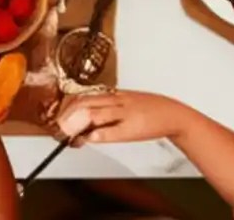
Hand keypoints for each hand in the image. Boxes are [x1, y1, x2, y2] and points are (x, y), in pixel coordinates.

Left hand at [56, 90, 191, 144]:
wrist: (175, 116)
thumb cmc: (150, 110)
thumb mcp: (126, 102)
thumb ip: (107, 107)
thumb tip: (86, 116)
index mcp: (114, 94)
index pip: (83, 96)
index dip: (67, 106)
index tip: (59, 116)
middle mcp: (116, 101)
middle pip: (83, 103)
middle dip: (67, 116)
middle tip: (58, 128)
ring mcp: (123, 113)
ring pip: (93, 113)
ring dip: (76, 125)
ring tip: (68, 135)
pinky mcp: (132, 128)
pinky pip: (110, 131)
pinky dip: (95, 134)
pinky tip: (87, 139)